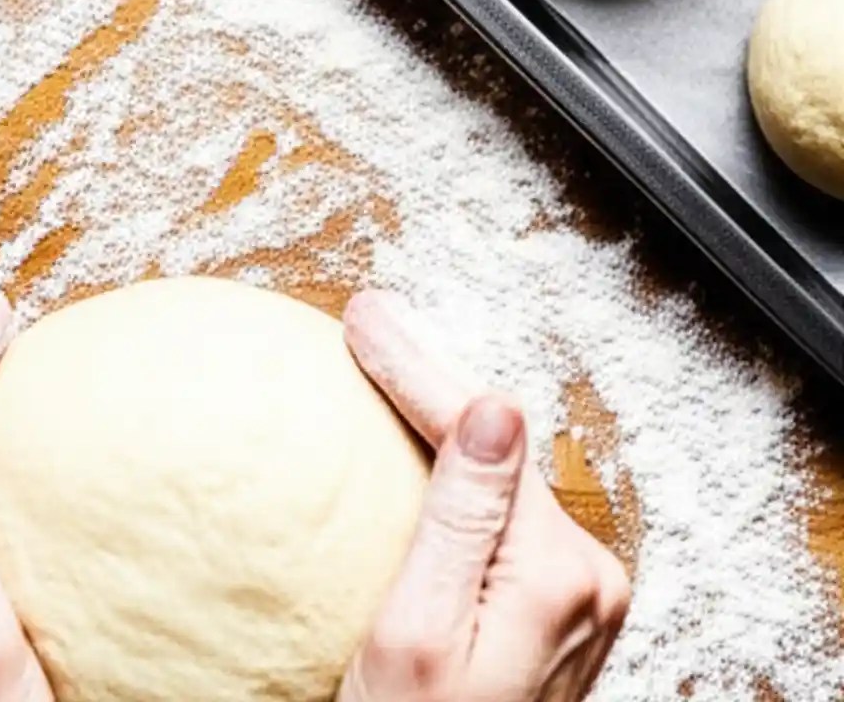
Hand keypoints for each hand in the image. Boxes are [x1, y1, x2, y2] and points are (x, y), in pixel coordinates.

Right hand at [337, 290, 630, 701]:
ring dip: (445, 421)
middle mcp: (587, 576)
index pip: (481, 438)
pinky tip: (420, 445)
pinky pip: (506, 517)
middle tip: (370, 323)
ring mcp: (579, 593)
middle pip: (498, 446)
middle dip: (431, 382)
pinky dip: (459, 475)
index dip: (418, 370)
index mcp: (555, 574)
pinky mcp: (558, 606)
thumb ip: (462, 523)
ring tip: (389, 364)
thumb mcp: (417, 633)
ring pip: (502, 476)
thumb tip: (497, 410)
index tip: (365, 320)